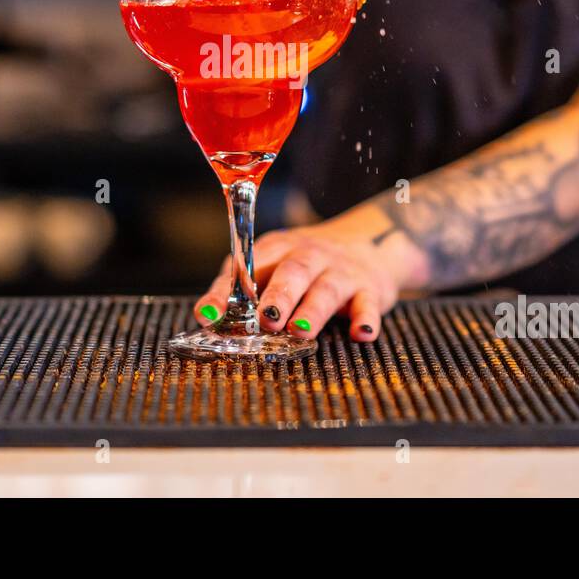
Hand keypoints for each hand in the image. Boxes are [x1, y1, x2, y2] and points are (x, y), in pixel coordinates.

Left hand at [192, 204, 422, 341]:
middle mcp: (309, 256)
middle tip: (265, 319)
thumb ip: (246, 290)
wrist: (371, 244)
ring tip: (299, 331)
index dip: (225, 292)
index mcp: (278, 249)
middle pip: (292, 272)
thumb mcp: (276, 265)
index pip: (247, 267)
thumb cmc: (309, 264)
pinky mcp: (370, 289)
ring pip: (326, 289)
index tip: (207, 314)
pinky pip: (368, 304)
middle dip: (278, 295)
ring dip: (313, 310)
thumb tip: (209, 319)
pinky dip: (365, 318)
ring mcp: (341, 272)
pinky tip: (360, 334)